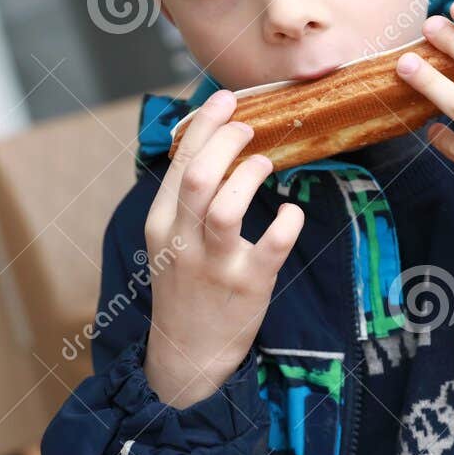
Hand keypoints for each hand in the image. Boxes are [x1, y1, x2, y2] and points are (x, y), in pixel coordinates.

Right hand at [141, 88, 304, 407]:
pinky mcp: (248, 286)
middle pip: (198, 177)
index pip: (178, 161)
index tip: (227, 100)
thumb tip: (209, 142)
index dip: (204, 125)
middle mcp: (181, 241)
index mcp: (160, 223)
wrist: (188, 354)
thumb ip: (185, 198)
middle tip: (251, 130)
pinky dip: (289, 221)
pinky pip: (272, 245)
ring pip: (225, 207)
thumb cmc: (188, 286)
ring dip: (250, 176)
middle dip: (226, 142)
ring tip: (267, 164)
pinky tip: (294, 212)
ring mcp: (214, 264)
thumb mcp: (171, 241)